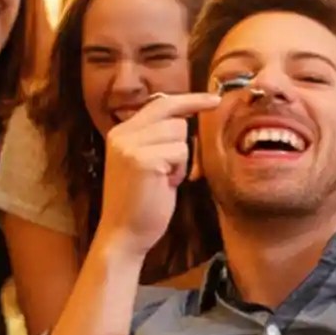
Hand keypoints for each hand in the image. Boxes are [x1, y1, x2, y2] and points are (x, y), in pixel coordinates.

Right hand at [95, 92, 220, 259]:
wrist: (124, 234)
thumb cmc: (141, 202)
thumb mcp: (145, 161)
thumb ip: (156, 138)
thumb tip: (186, 117)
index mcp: (121, 132)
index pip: (160, 104)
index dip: (189, 100)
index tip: (214, 100)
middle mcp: (122, 134)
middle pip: (175, 119)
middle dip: (182, 145)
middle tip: (170, 172)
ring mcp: (131, 146)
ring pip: (180, 134)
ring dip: (181, 159)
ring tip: (164, 179)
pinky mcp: (144, 160)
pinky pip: (181, 152)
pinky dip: (180, 171)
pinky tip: (165, 185)